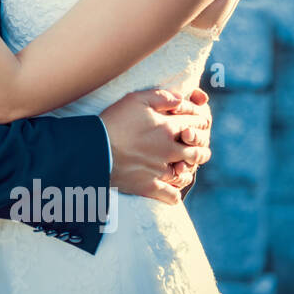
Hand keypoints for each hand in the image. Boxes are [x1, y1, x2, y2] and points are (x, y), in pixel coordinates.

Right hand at [100, 87, 211, 205]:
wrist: (93, 149)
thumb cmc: (112, 121)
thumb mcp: (135, 100)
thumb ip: (161, 97)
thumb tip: (180, 99)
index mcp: (168, 127)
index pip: (197, 123)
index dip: (200, 120)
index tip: (197, 120)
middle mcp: (169, 150)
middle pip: (199, 151)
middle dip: (201, 146)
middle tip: (194, 144)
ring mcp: (161, 170)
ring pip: (187, 173)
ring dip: (188, 168)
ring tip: (184, 165)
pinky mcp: (149, 186)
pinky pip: (172, 196)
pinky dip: (174, 193)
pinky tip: (171, 187)